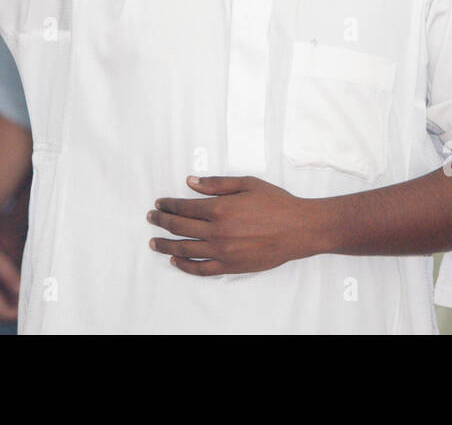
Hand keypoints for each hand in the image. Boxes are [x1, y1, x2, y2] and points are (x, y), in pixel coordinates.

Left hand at [147, 175, 322, 276]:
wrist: (299, 228)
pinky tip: (176, 261)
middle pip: (180, 227)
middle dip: (161, 221)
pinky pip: (202, 269)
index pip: (184, 207)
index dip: (168, 204)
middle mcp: (218, 231)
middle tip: (151, 218)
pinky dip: (185, 266)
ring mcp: (223, 251)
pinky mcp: (231, 266)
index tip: (159, 203)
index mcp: (220, 208)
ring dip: (166, 245)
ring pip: (185, 250)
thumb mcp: (247, 184)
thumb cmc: (276, 203)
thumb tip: (191, 182)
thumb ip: (217, 184)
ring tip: (154, 242)